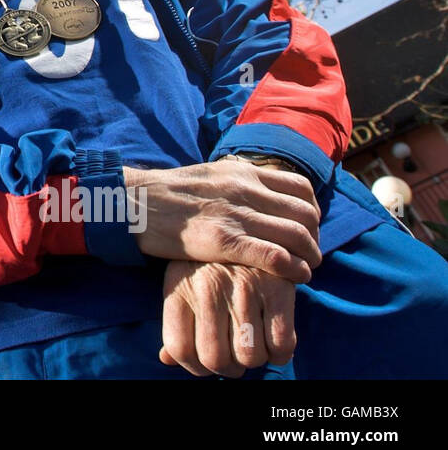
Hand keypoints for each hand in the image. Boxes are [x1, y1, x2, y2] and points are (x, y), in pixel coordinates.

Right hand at [123, 158, 320, 281]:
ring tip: (306, 267)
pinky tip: (297, 277)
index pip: (300, 187)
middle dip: (315, 236)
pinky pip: (277, 257)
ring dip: (310, 256)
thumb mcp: (208, 174)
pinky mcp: (225, 241)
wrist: (134, 203)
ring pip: (297, 235)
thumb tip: (259, 191)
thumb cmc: (166, 194)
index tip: (308, 226)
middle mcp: (245, 189)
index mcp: (242, 171)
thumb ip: (237, 181)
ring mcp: (236, 215)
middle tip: (309, 252)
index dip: (313, 210)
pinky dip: (295, 269)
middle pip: (305, 213)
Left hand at [158, 259, 295, 377]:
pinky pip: (282, 344)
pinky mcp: (277, 288)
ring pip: (250, 356)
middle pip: (215, 359)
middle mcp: (208, 289)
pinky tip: (274, 342)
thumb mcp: (181, 281)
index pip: (180, 350)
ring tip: (253, 345)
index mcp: (179, 288)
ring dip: (254, 360)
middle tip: (235, 357)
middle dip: (228, 368)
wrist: (244, 218)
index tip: (208, 363)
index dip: (196, 368)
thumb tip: (167, 359)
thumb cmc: (208, 260)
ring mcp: (243, 288)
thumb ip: (176, 321)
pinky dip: (280, 353)